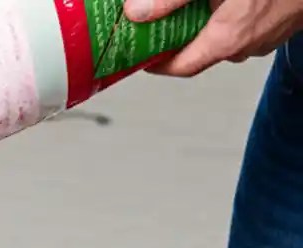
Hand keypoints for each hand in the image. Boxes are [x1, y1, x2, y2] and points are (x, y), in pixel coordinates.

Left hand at [124, 0, 302, 76]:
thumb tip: (137, 13)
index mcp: (229, 39)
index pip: (179, 67)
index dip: (154, 62)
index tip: (137, 54)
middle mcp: (249, 45)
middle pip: (199, 51)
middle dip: (175, 38)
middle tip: (155, 23)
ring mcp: (269, 34)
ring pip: (225, 36)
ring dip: (203, 25)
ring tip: (188, 7)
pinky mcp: (284, 20)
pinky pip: (247, 24)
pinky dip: (228, 14)